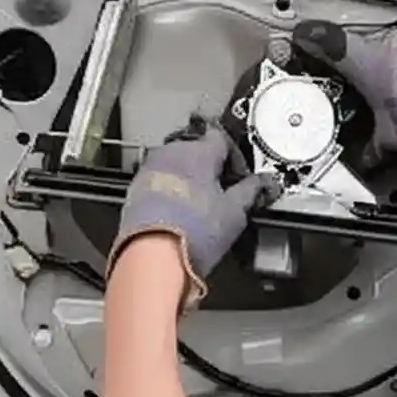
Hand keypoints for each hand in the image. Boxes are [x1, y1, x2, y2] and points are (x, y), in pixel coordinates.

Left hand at [107, 126, 263, 306]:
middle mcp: (171, 153)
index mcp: (199, 151)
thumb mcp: (235, 211)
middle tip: (223, 194)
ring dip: (190, 180)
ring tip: (201, 208)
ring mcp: (150, 170)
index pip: (222, 138)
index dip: (235, 157)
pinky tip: (181, 216)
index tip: (240, 176)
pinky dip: (171, 192)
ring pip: (177, 165)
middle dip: (211, 168)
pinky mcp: (136, 189)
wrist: (152, 257)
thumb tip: (260, 183)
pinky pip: (160, 181)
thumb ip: (251, 189)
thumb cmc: (191, 233)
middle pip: (198, 150)